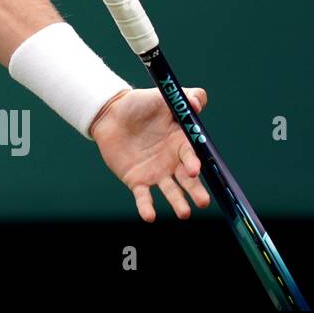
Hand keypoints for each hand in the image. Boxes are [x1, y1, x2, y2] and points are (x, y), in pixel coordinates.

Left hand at [90, 87, 211, 222]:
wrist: (110, 113)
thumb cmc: (140, 104)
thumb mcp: (160, 96)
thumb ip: (182, 97)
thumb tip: (195, 101)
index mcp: (181, 142)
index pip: (190, 155)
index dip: (192, 162)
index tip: (194, 169)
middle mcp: (172, 161)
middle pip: (187, 180)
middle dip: (195, 190)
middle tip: (203, 202)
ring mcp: (156, 173)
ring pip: (170, 191)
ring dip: (178, 203)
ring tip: (184, 213)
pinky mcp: (137, 181)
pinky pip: (143, 196)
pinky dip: (146, 206)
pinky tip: (149, 216)